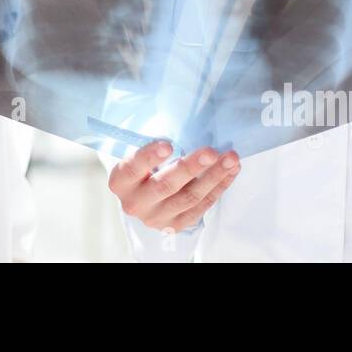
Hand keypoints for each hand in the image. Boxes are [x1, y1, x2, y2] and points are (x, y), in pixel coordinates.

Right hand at [108, 140, 239, 232]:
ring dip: (213, 177)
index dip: (149, 157)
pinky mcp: (176, 225)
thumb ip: (154, 143)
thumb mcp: (139, 152)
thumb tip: (186, 126)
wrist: (142, 196)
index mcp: (120, 182)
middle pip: (165, 185)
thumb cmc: (143, 165)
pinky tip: (231, 171)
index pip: (133, 168)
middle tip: (211, 152)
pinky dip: (219, 187)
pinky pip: (202, 206)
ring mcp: (157, 218)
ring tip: (230, 158)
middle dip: (191, 167)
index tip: (168, 144)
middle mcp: (135, 203)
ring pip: (189, 197)